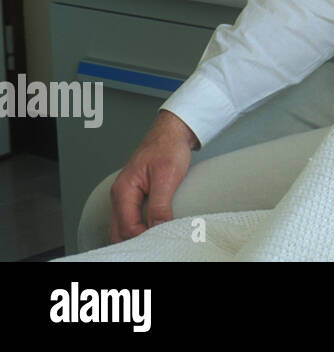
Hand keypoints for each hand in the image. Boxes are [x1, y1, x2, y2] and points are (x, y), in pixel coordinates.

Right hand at [109, 110, 198, 243]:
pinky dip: (138, 229)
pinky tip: (152, 231)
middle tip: (157, 244)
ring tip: (156, 239)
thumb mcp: (167, 176)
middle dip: (136, 241)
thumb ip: (160, 205)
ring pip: (123, 227)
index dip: (144, 237)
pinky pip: (130, 219)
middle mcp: (119, 196)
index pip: (127, 227)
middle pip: (119, 231)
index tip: (162, 239)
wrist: (171, 132)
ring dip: (136, 236)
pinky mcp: (134, 196)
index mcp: (123, 191)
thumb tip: (158, 228)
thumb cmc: (168, 148)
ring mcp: (125, 196)